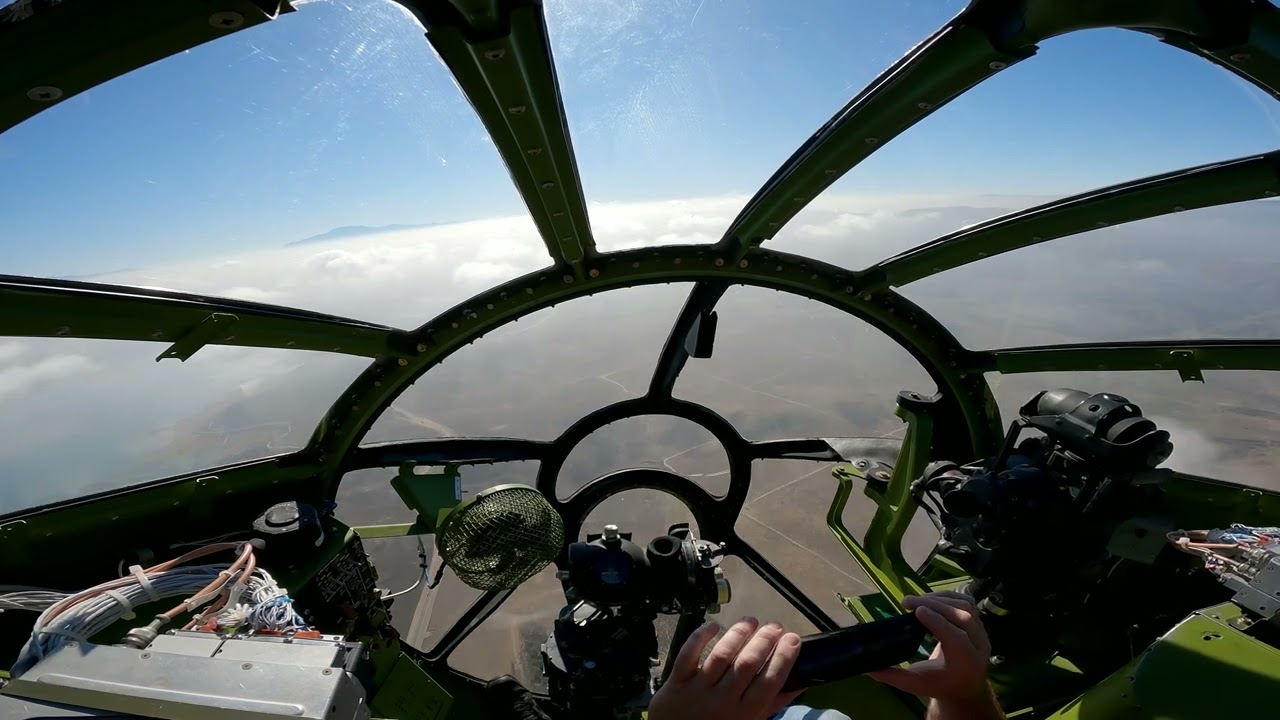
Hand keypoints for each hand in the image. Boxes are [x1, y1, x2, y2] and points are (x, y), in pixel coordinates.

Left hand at [648, 617, 803, 719]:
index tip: (792, 639)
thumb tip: (800, 683)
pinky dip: (700, 636)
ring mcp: (698, 691)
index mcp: (745, 714)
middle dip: (764, 640)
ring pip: (721, 656)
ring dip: (738, 634)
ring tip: (750, 622)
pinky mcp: (677, 682)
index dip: (783, 658)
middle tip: (774, 627)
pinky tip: (714, 625)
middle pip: (747, 664)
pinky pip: (688, 654)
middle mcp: (723, 701)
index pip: (769, 682)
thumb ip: (773, 703)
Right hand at [868, 592, 991, 702]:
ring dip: (939, 598)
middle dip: (934, 605)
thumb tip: (866, 667)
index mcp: (966, 663)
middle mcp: (979, 645)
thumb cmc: (939, 684)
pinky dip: (946, 596)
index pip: (956, 638)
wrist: (966, 685)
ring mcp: (982, 631)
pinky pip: (966, 601)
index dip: (938, 622)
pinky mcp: (978, 621)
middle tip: (906, 601)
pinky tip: (929, 599)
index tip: (916, 611)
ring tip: (916, 600)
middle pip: (962, 617)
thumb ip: (893, 676)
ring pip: (965, 606)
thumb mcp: (916, 684)